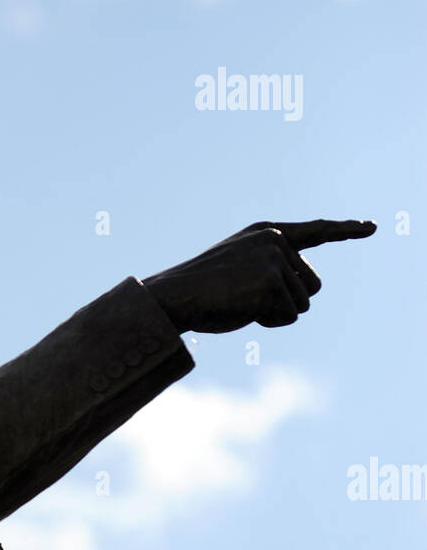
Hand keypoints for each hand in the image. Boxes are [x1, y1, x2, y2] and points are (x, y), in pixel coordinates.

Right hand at [142, 219, 376, 334]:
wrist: (176, 296)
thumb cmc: (203, 294)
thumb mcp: (239, 275)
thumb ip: (273, 275)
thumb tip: (306, 297)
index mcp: (267, 232)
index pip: (316, 231)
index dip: (347, 231)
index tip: (374, 227)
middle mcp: (276, 239)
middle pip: (312, 285)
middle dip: (288, 303)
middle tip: (249, 302)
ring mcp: (275, 258)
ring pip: (302, 303)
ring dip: (276, 315)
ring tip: (241, 305)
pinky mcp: (273, 279)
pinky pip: (289, 316)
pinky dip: (269, 322)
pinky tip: (242, 311)